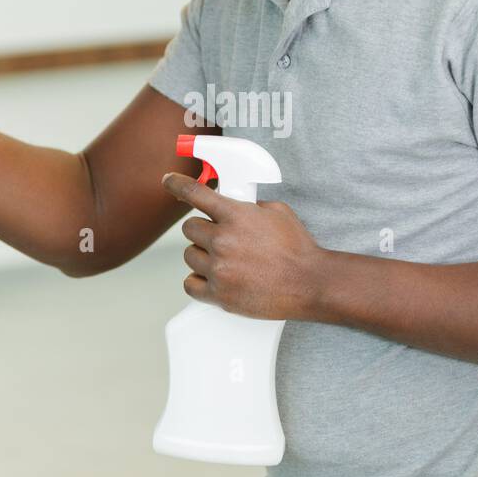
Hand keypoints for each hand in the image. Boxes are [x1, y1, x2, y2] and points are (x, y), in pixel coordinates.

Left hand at [161, 170, 324, 319]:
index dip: (177, 185)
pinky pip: (190, 285)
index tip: (168, 181)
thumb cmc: (297, 249)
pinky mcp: (220, 295)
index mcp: (236, 215)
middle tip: (217, 237)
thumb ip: (249, 206)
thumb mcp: (277, 212)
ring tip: (223, 260)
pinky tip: (211, 279)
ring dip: (201, 255)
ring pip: (189, 255)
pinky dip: (198, 281)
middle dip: (201, 230)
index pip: (195, 193)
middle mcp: (223, 240)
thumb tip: (234, 206)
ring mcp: (219, 269)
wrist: (309, 283)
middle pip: (189, 228)